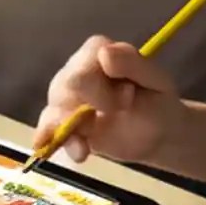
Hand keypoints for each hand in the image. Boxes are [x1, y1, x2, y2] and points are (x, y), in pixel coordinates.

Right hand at [34, 36, 185, 163]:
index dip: (100, 86)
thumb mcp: (155, 80)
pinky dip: (54, 142)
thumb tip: (105, 52)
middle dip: (85, 109)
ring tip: (85, 149)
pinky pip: (48, 131)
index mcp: (96, 54)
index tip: (128, 97)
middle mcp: (75, 72)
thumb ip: (132, 64)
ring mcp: (65, 100)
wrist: (157, 133)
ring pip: (52, 111)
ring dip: (68, 131)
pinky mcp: (62, 125)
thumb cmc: (157, 101)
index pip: (82, 66)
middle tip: (117, 113)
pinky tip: (69, 152)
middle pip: (62, 89)